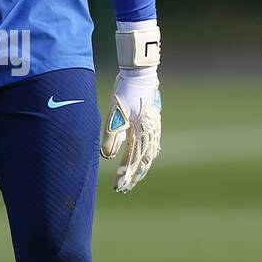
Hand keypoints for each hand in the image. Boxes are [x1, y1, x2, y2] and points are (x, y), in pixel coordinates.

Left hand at [100, 66, 161, 192]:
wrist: (140, 74)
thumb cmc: (125, 93)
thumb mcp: (114, 115)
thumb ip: (111, 138)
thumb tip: (108, 157)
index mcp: (142, 133)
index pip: (133, 160)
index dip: (125, 174)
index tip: (118, 186)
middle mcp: (151, 132)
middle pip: (144, 159)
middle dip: (134, 174)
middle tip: (125, 187)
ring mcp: (154, 126)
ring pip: (150, 152)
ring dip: (142, 165)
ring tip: (136, 176)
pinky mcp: (152, 120)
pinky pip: (153, 142)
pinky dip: (149, 153)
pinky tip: (147, 156)